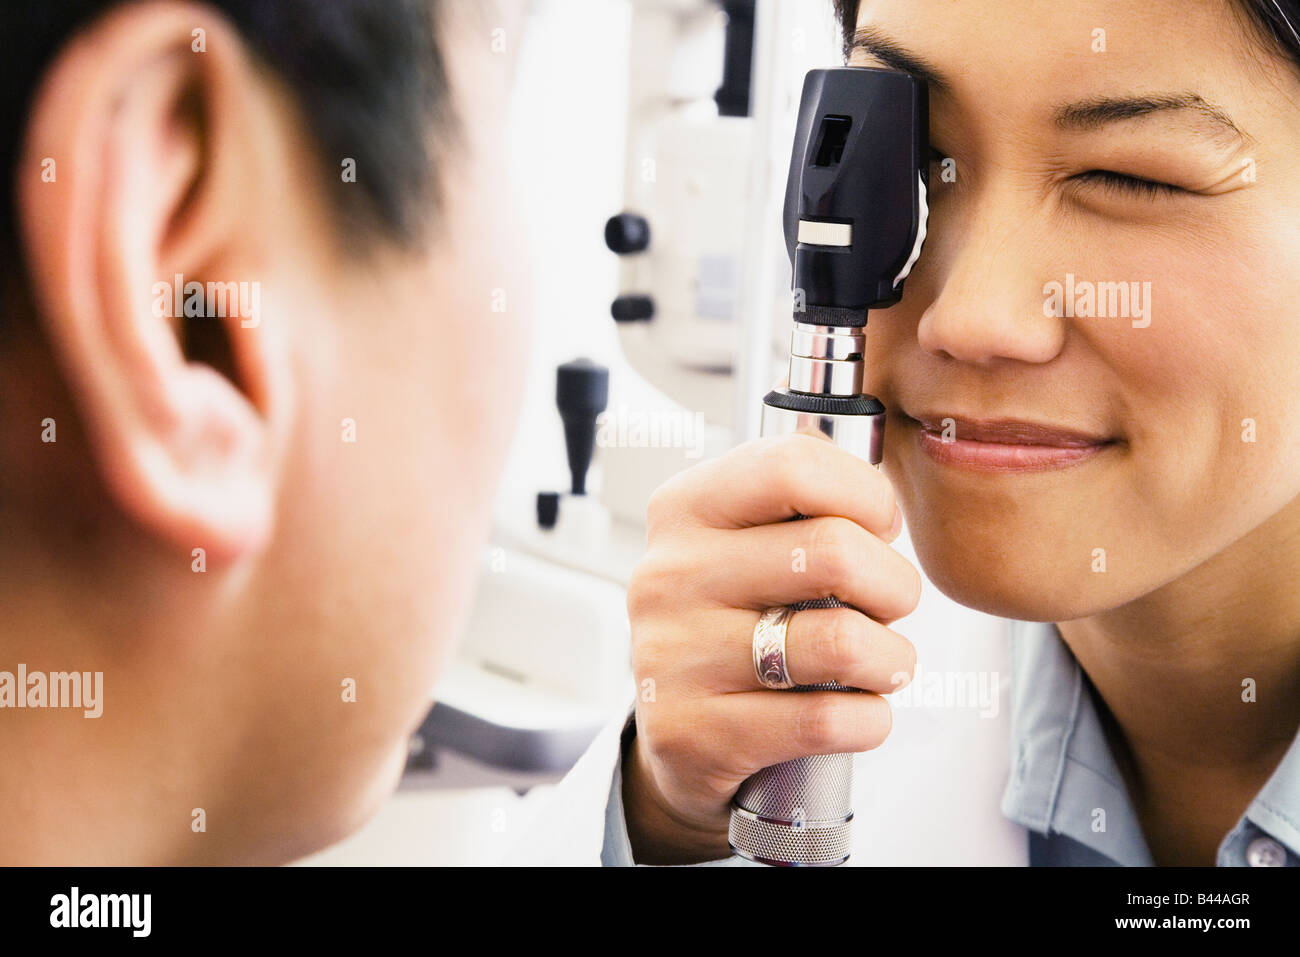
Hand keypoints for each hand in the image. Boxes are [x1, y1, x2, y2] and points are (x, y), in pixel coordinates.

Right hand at [622, 431, 921, 863]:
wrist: (680, 731)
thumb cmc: (738, 622)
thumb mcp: (747, 543)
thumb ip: (804, 501)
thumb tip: (883, 492)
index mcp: (684, 509)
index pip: (794, 465)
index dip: (867, 494)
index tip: (881, 527)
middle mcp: (668, 575)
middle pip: (833, 552)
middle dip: (896, 585)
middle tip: (891, 606)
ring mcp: (674, 656)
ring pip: (839, 642)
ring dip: (891, 659)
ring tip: (883, 663)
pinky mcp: (693, 732)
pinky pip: (825, 720)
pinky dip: (869, 719)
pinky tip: (857, 711)